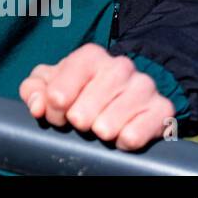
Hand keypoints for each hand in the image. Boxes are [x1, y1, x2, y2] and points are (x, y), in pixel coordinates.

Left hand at [19, 44, 175, 150]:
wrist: (130, 94)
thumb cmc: (82, 88)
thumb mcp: (52, 82)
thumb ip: (34, 89)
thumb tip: (38, 106)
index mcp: (90, 56)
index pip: (60, 88)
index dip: (54, 106)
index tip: (56, 112)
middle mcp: (120, 66)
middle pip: (83, 111)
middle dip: (76, 122)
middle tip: (80, 122)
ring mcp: (143, 86)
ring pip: (108, 124)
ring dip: (99, 132)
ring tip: (100, 128)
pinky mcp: (162, 109)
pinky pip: (135, 135)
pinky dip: (123, 141)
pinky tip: (120, 136)